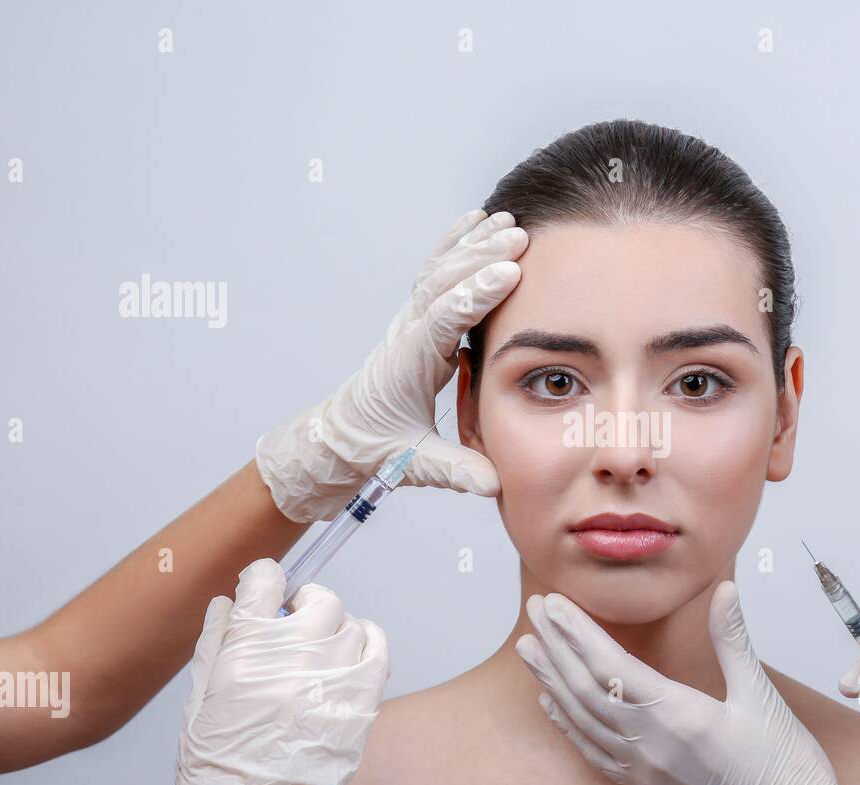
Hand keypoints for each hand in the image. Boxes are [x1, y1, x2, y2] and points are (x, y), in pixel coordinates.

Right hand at [166, 559, 389, 784]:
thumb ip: (214, 644)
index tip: (264, 586)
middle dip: (303, 602)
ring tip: (318, 650)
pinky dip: (367, 640)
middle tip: (294, 620)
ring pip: (349, 622)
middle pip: (316, 599)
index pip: (264, 581)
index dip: (263, 579)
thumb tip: (227, 605)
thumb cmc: (219, 773)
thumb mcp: (197, 703)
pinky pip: (379, 647)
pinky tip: (351, 653)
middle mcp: (294, 660)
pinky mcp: (362, 703)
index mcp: (245, 654)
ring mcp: (333, 680)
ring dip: (333, 627)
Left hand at [256, 208, 527, 522]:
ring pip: (439, 271)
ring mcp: (409, 322)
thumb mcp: (416, 465)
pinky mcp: (415, 320)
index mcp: (408, 364)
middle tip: (520, 238)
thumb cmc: (376, 447)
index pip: (442, 319)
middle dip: (481, 257)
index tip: (508, 274)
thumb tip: (494, 485)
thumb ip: (456, 471)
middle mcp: (407, 335)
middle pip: (443, 283)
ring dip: (473, 245)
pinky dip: (453, 245)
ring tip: (509, 223)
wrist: (339, 438)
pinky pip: (433, 273)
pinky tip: (474, 223)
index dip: (475, 295)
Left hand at [514, 582, 859, 784]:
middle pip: (586, 688)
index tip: (554, 604)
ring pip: (583, 720)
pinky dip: (569, 725)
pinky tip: (554, 705)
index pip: (610, 665)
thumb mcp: (762, 696)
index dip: (577, 632)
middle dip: (556, 647)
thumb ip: (733, 639)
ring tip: (530, 650)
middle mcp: (651, 745)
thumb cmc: (786, 769)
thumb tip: (724, 589)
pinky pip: (594, 754)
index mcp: (679, 715)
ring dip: (552, 681)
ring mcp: (644, 773)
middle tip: (533, 611)